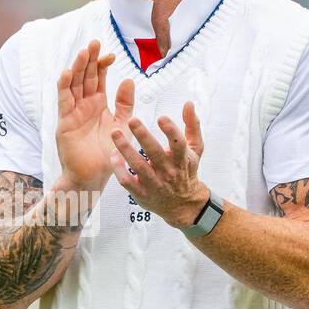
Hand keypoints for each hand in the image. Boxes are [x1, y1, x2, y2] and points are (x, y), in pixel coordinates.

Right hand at [55, 40, 133, 193]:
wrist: (94, 177)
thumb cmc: (108, 153)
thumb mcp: (122, 124)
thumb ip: (125, 104)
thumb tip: (128, 79)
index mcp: (97, 103)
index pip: (98, 78)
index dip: (102, 65)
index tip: (111, 54)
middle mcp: (83, 105)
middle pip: (85, 77)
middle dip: (89, 60)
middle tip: (94, 42)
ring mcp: (72, 112)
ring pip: (73, 85)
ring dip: (77, 68)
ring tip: (83, 52)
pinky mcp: (64, 123)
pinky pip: (63, 102)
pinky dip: (64, 87)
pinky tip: (67, 73)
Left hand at [109, 101, 209, 227]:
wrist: (182, 204)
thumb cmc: (186, 170)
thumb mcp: (195, 149)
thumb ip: (192, 125)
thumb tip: (188, 104)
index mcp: (182, 159)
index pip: (178, 144)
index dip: (171, 131)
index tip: (161, 117)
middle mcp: (168, 171)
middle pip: (155, 153)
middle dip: (143, 136)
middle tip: (132, 120)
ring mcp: (154, 184)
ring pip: (138, 166)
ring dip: (126, 150)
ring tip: (115, 133)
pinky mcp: (142, 194)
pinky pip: (128, 182)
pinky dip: (119, 170)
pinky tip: (113, 155)